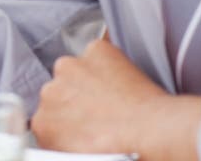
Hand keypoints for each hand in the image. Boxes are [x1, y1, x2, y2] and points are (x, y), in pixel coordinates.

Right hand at [33, 38, 200, 158]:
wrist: (157, 137)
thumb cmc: (126, 155)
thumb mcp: (80, 157)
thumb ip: (64, 142)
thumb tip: (74, 137)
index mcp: (43, 123)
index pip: (49, 118)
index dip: (68, 123)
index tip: (84, 128)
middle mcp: (49, 91)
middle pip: (59, 92)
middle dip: (76, 100)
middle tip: (103, 115)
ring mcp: (70, 67)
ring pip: (75, 70)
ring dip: (89, 79)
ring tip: (116, 98)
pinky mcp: (94, 50)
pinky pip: (98, 53)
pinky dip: (108, 63)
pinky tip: (124, 82)